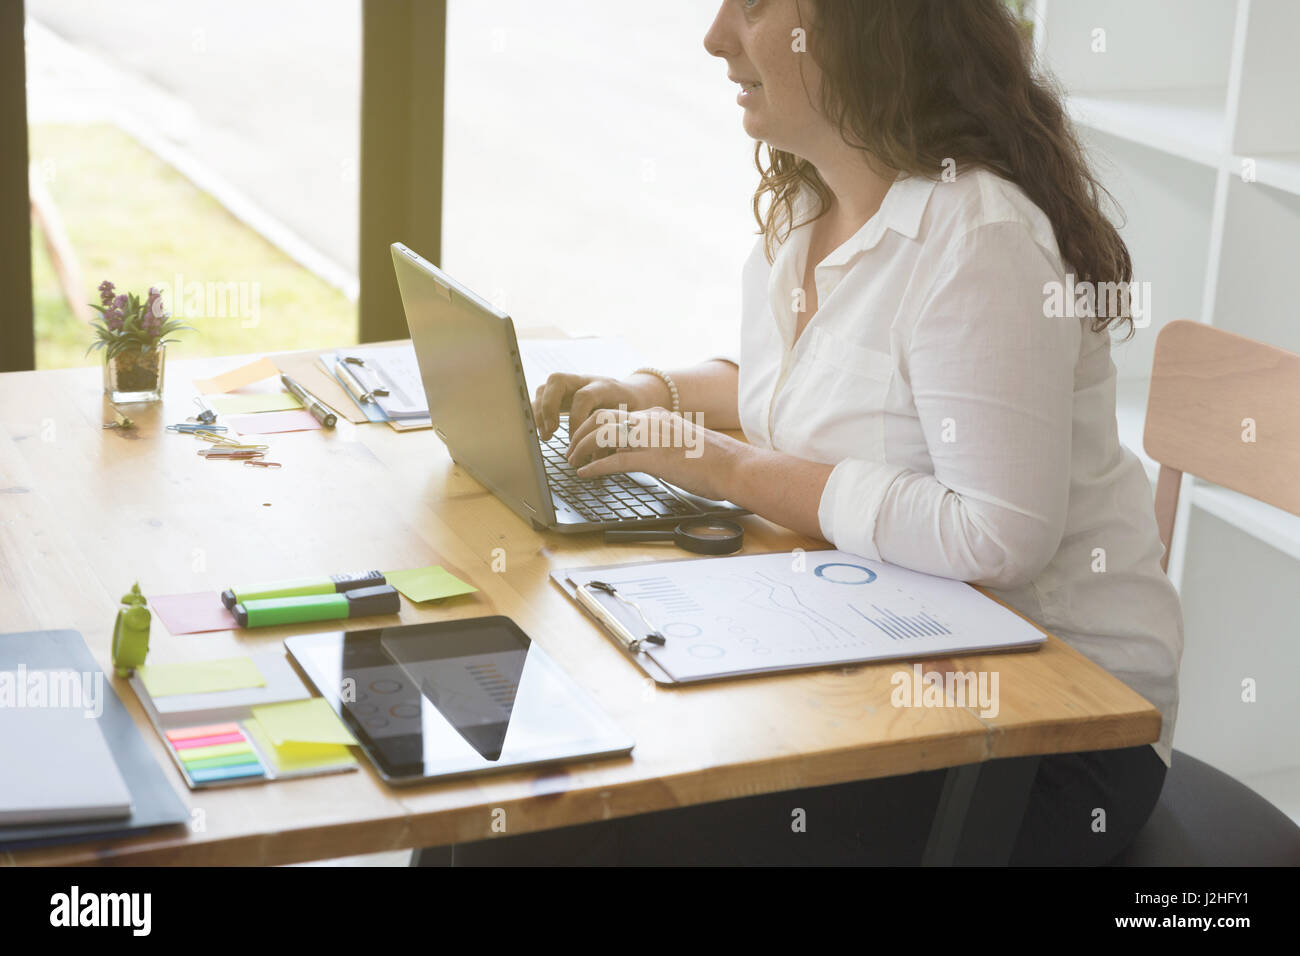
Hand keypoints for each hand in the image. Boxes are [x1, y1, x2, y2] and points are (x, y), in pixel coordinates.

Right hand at [531, 373, 665, 440]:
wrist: (634, 395)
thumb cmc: (632, 412)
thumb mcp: (630, 421)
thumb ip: (614, 435)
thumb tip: (597, 458)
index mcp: (605, 386)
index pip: (584, 397)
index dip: (576, 420)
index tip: (575, 441)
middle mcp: (585, 380)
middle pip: (558, 381)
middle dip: (549, 407)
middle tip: (551, 431)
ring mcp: (572, 384)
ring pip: (546, 387)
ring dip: (540, 412)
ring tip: (546, 436)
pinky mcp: (563, 392)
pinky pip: (542, 397)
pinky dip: (538, 414)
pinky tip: (543, 432)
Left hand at [567, 406, 742, 502]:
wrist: (734, 466)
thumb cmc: (715, 461)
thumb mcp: (681, 443)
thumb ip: (660, 443)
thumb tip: (646, 455)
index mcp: (657, 416)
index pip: (617, 414)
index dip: (595, 427)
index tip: (585, 439)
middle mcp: (651, 422)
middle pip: (602, 419)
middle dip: (580, 433)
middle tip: (570, 450)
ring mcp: (651, 439)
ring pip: (602, 436)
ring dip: (581, 449)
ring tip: (571, 461)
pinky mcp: (653, 459)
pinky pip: (614, 461)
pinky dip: (595, 467)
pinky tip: (585, 474)